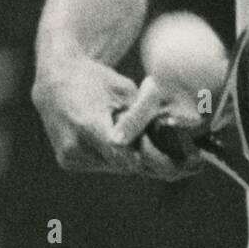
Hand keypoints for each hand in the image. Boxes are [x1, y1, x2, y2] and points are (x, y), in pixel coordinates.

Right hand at [32, 57, 201, 179]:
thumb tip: (177, 131)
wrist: (55, 82)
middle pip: (127, 164)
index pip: (124, 151)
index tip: (184, 163)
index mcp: (86, 123)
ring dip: (142, 159)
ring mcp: (71, 157)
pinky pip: (107, 164)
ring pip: (120, 167)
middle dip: (161, 163)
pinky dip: (124, 157)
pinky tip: (138, 147)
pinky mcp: (69, 162)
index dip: (155, 158)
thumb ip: (144, 114)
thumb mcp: (124, 91)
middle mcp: (75, 146)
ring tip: (168, 151)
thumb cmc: (95, 80)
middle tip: (193, 163)